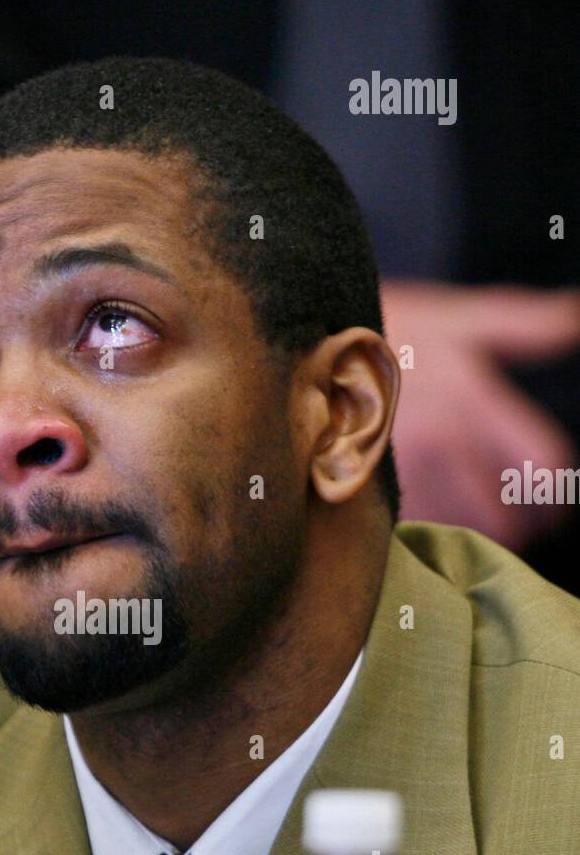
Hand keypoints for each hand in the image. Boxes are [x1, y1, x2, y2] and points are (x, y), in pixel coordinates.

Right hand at [381, 281, 579, 550]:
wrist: (300, 347)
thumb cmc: (386, 331)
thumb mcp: (456, 320)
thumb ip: (526, 324)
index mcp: (474, 399)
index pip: (542, 466)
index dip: (553, 496)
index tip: (549, 508)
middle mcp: (441, 441)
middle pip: (504, 519)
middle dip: (510, 525)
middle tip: (505, 519)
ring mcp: (400, 473)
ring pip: (458, 534)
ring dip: (467, 533)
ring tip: (462, 518)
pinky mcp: (364, 495)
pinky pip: (412, 535)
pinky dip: (424, 535)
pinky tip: (423, 515)